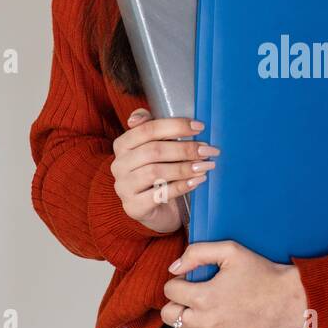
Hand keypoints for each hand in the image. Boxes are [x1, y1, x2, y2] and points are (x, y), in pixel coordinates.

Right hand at [110, 108, 219, 234]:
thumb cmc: (159, 175)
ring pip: (156, 172)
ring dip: (185, 168)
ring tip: (206, 166)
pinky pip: (160, 194)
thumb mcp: (156, 149)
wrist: (157, 211)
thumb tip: (140, 116)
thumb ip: (151, 129)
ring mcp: (124, 187)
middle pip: (154, 151)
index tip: (200, 127)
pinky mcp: (134, 207)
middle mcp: (119, 165)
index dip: (175, 126)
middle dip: (185, 149)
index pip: (147, 129)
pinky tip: (198, 181)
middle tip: (208, 150)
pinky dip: (182, 186)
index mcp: (123, 145)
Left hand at [161, 240, 310, 327]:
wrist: (292, 301)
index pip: (169, 291)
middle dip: (177, 303)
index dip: (179, 282)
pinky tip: (220, 323)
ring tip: (204, 311)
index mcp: (205, 298)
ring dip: (188, 322)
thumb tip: (174, 268)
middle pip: (170, 316)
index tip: (191, 280)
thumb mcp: (231, 251)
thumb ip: (197, 253)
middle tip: (192, 296)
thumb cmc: (263, 274)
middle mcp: (208, 324)